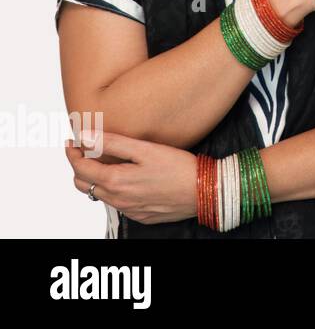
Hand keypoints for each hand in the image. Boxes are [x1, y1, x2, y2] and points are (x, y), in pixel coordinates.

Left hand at [65, 131, 196, 225]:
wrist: (206, 191)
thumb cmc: (180, 168)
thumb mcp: (145, 149)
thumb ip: (112, 143)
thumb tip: (85, 137)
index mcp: (116, 181)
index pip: (80, 168)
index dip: (72, 153)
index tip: (72, 141)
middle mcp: (118, 199)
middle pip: (83, 184)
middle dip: (79, 166)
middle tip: (85, 150)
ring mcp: (128, 209)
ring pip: (99, 195)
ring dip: (95, 178)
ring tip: (104, 162)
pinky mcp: (140, 215)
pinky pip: (117, 203)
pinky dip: (113, 189)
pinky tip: (127, 178)